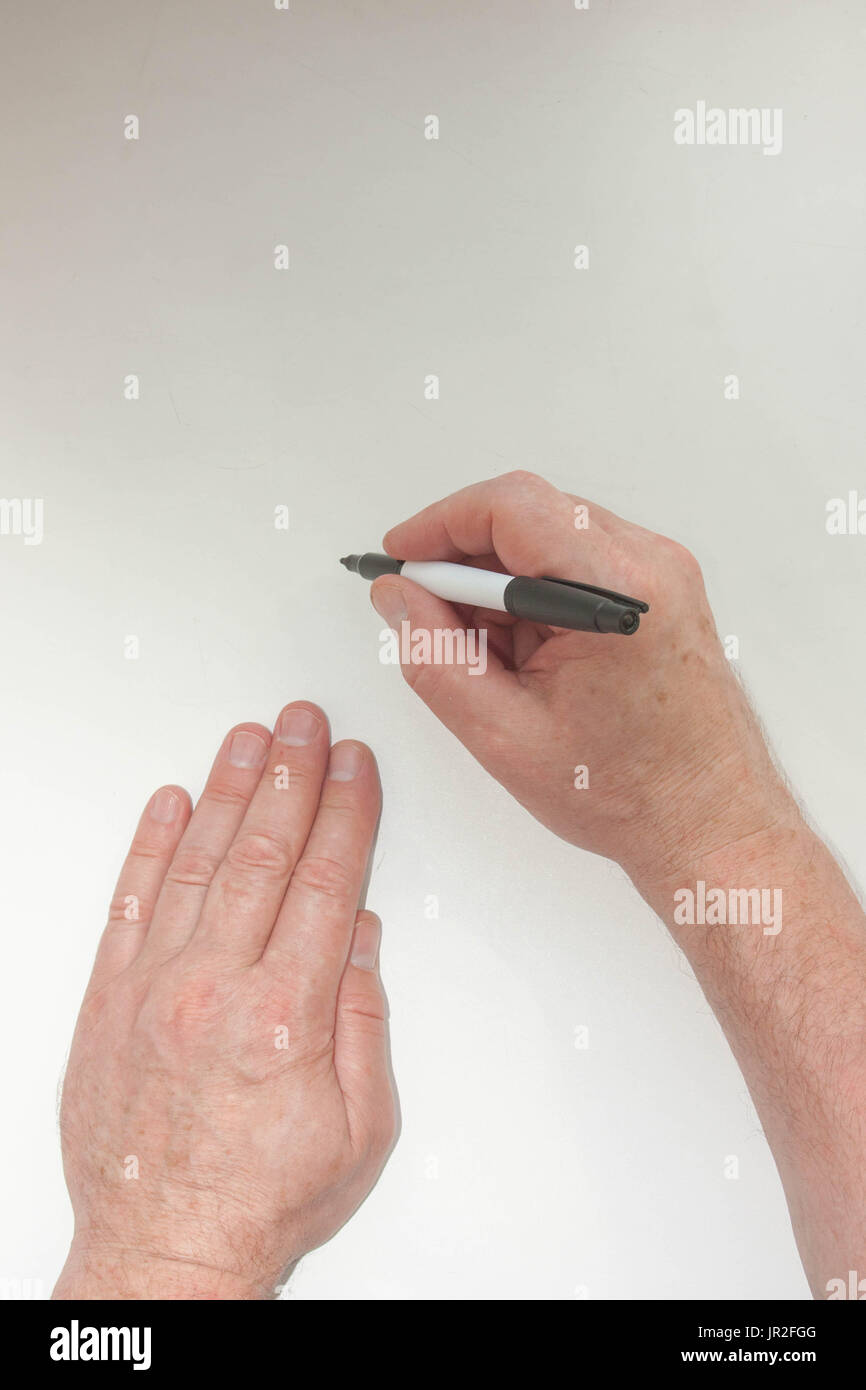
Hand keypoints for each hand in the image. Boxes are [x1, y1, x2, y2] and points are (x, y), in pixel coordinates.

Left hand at [53, 703, 396, 1299]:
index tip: (356, 769)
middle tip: (305, 725)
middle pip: (263, 854)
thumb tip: (359, 936)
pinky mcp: (108, 1000)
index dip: (346, 813)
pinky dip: (150, 847)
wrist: (163, 1249)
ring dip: (227, 792)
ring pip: (198, 863)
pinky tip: (170, 804)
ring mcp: (153, 988)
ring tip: (249, 741)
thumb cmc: (260, 1200)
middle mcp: (214, 990)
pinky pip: (130, 904)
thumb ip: (365, 1022)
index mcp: (284, 1018)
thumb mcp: (362, 1128)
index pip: (325, 882)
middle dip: (292, 776)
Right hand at [371, 471, 796, 884]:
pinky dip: (535, 596)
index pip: (512, 508)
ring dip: (500, 583)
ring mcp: (663, 574)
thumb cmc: (625, 793)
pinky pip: (578, 563)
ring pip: (550, 539)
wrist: (709, 820)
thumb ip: (435, 655)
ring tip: (490, 659)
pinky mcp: (663, 590)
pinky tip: (526, 657)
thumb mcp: (502, 734)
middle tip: (427, 617)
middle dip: (465, 561)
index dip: (441, 524)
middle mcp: (650, 566)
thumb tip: (396, 595)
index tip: (399, 557)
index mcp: (618, 593)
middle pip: (530, 516)